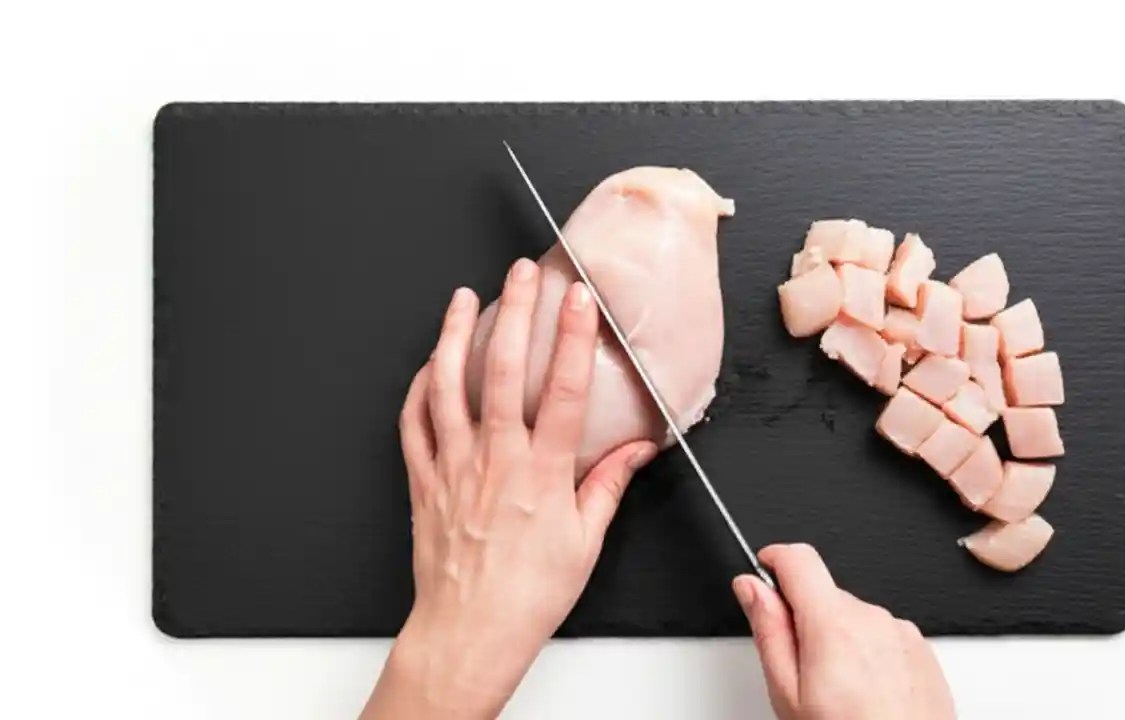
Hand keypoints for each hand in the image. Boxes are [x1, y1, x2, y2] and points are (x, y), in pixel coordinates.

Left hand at [363, 258, 656, 718]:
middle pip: (503, 369)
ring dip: (454, 334)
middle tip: (521, 272)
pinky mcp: (423, 479)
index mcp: (542, 473)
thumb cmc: (528, 593)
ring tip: (464, 298)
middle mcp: (495, 459)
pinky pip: (414, 422)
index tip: (579, 297)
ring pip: (449, 384)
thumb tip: (638, 451)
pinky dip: (419, 387)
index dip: (572, 337)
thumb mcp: (586, 541)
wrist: (470, 630)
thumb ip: (608, 485)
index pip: (565, 390)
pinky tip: (428, 364)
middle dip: (514, 312)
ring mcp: (453, 465)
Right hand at [734, 544, 955, 719]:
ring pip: (854, 618)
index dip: (774, 560)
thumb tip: (751, 587)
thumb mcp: (789, 694)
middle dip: (806, 619)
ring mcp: (901, 632)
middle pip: (825, 594)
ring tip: (840, 693)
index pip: (798, 558)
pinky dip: (869, 655)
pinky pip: (882, 637)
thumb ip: (768, 631)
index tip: (765, 573)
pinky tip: (867, 694)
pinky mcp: (920, 650)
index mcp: (833, 624)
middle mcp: (873, 618)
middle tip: (802, 672)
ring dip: (839, 640)